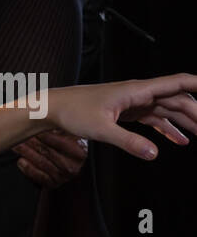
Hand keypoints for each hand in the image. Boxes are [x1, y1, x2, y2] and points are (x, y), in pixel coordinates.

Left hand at [12, 129, 87, 186]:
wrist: (72, 170)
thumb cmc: (68, 149)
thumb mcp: (69, 137)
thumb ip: (61, 130)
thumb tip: (47, 116)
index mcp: (80, 151)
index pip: (60, 142)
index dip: (44, 134)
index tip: (31, 126)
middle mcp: (73, 165)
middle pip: (48, 152)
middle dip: (31, 142)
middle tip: (17, 135)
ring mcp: (63, 176)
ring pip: (42, 162)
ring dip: (27, 153)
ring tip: (16, 145)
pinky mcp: (54, 184)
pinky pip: (39, 176)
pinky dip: (28, 169)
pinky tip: (20, 161)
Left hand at [47, 75, 196, 157]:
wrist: (53, 108)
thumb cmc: (73, 112)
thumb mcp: (101, 130)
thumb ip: (128, 142)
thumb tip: (153, 154)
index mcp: (137, 90)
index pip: (177, 82)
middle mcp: (140, 94)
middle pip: (177, 99)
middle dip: (195, 112)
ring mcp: (134, 103)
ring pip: (168, 110)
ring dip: (185, 122)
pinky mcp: (127, 112)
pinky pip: (154, 119)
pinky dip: (167, 129)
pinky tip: (178, 141)